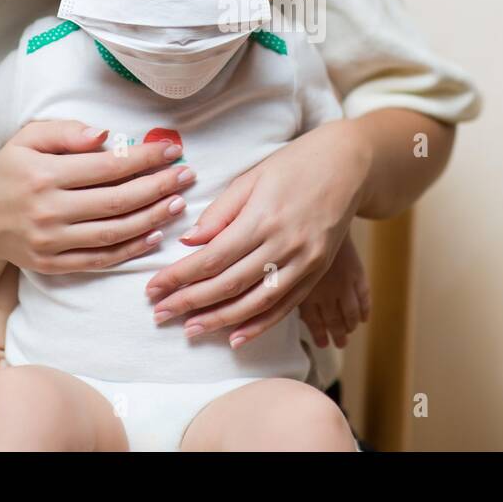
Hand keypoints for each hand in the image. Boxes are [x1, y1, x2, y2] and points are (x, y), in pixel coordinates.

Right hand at [0, 120, 196, 274]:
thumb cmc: (8, 171)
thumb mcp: (27, 139)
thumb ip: (66, 132)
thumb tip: (106, 135)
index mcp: (44, 174)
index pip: (107, 166)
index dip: (144, 158)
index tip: (171, 149)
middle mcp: (49, 209)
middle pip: (117, 200)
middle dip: (158, 187)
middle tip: (187, 176)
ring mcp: (51, 241)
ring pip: (114, 232)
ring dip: (152, 218)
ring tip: (178, 204)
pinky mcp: (53, 264)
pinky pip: (100, 259)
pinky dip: (130, 249)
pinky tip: (154, 235)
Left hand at [144, 118, 372, 347]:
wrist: (348, 164)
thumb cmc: (295, 164)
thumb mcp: (252, 177)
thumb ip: (220, 212)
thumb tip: (190, 242)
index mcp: (263, 217)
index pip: (212, 258)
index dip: (179, 277)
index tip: (154, 288)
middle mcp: (285, 243)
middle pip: (230, 283)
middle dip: (191, 302)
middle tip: (161, 314)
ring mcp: (305, 261)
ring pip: (257, 301)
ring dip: (221, 320)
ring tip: (191, 330)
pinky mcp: (318, 271)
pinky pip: (286, 305)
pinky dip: (260, 324)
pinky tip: (236, 337)